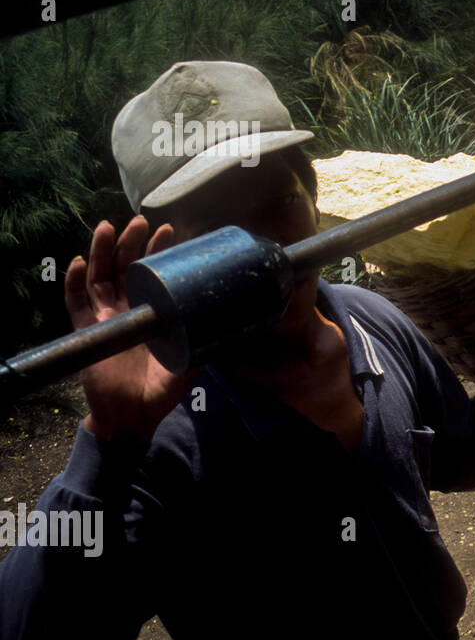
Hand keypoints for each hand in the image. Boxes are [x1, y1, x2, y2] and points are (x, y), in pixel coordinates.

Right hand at [66, 216, 201, 443]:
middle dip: (131, 243)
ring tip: (109, 227)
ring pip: (98, 276)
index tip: (170, 231)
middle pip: (123, 267)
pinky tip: (79, 263)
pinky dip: (74, 281)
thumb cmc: (161, 390)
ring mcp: (103, 318)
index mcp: (150, 314)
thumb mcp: (190, 363)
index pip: (152, 275)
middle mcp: (125, 310)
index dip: (158, 252)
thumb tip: (236, 325)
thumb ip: (205, 344)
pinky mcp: (84, 331)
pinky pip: (74, 302)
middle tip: (141, 222)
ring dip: (101, 251)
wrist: (133, 417)